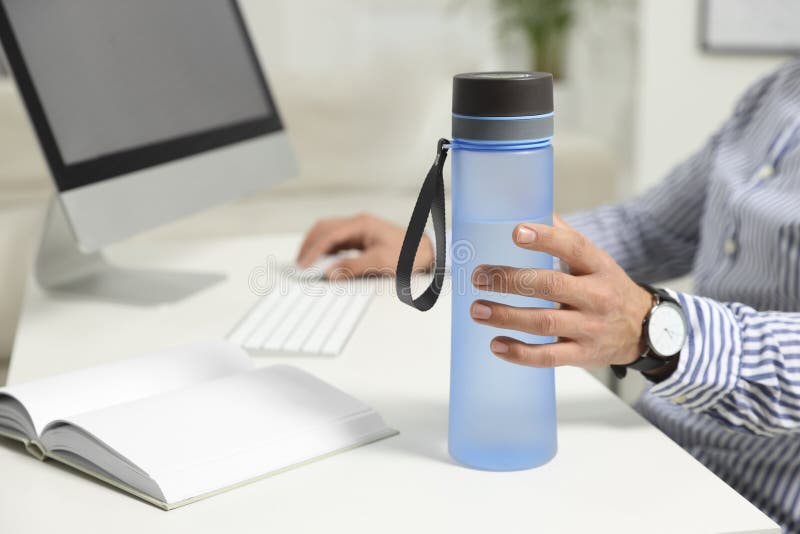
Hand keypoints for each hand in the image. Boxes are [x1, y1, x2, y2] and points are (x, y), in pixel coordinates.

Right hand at [296, 213, 433, 279]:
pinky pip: (338, 242)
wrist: (426, 253)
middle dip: (309, 245)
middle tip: (300, 264)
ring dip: (317, 247)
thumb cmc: (408, 254)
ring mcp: (359, 230)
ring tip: (307, 264)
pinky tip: (323, 263)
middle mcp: (358, 224)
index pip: (329, 235)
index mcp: (361, 224)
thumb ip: (353, 267)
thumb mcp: (380, 262)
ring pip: (329, 234)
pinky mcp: (361, 239)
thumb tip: (330, 273)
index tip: (304, 266)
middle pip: (324, 229)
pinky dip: (327, 251)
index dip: (314, 251)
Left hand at [469, 215, 652, 368]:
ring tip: (478, 309)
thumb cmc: (609, 288)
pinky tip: (497, 345)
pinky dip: (520, 353)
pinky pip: (548, 356)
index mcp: (598, 266)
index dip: (545, 238)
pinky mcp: (583, 355)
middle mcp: (596, 296)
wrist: (645, 330)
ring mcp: (590, 328)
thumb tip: (533, 206)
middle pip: (550, 285)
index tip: (516, 232)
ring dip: (507, 316)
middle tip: (479, 276)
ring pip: (545, 322)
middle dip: (510, 280)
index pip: (573, 247)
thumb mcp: (596, 261)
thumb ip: (565, 238)